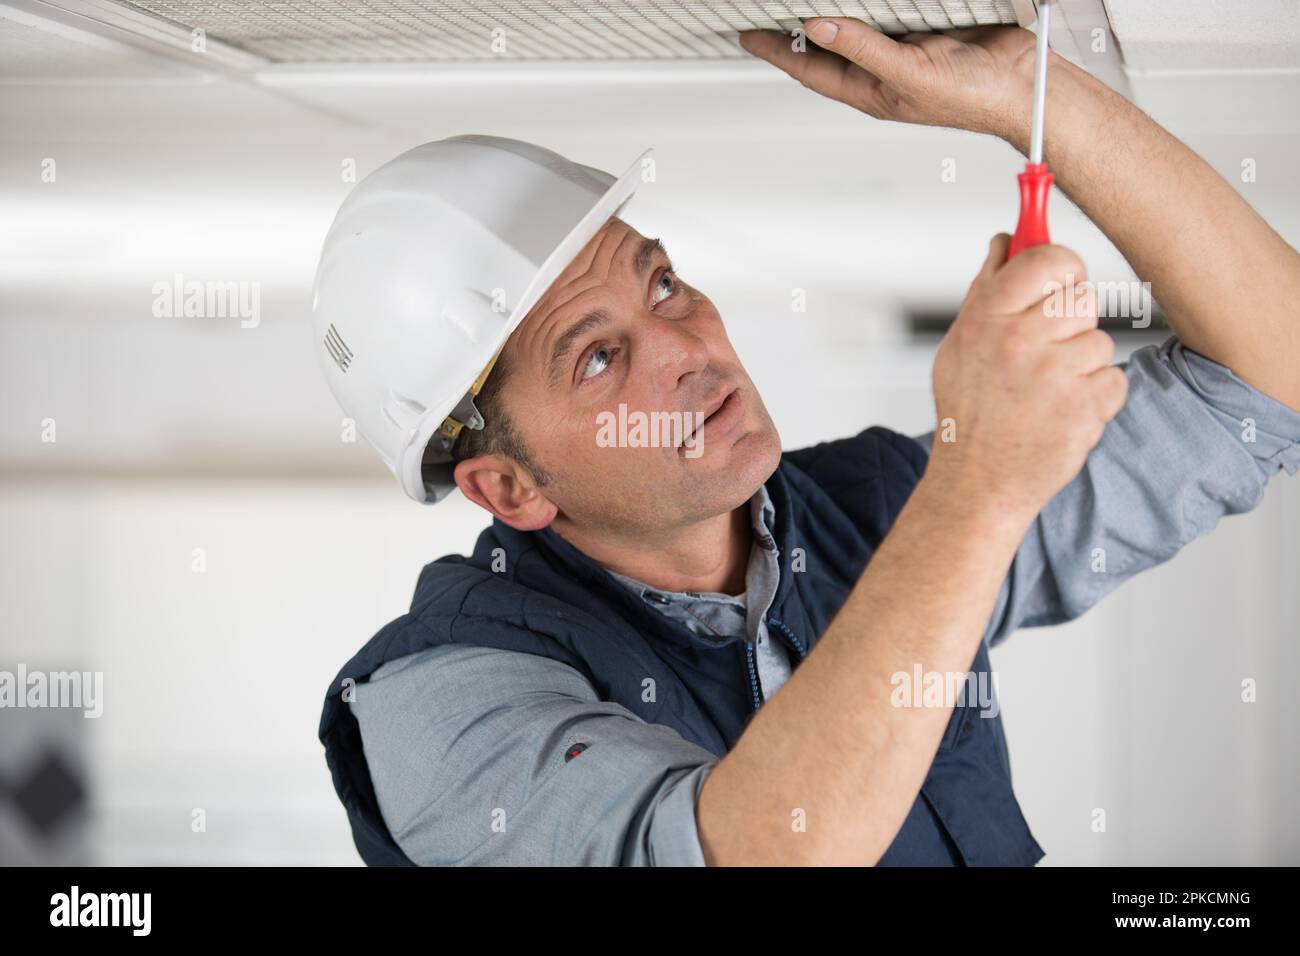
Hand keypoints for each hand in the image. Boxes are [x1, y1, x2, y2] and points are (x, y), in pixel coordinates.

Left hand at [738, 19, 1043, 143]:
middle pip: (827, 46)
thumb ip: (862, 50)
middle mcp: (881, 69)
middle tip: (767, 11)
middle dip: (796, 30)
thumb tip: (819, 28)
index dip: (777, 52)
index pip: (810, 69)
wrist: (1022, 83)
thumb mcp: (907, 75)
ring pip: (856, 25)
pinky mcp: (925, 26)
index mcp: (869, 89)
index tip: (749, 35)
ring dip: (832, 11)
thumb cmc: (972, 97)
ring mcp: (902, 47)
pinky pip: (889, 9)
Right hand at [925, 234, 1127, 519]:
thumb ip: (986, 289)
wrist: (977, 484)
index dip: (1062, 267)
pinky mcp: (1086, 406)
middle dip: (1070, 325)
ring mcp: (1055, 374)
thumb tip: (1005, 241)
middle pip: (1082, 299)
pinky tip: (1061, 413)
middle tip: (1042, 355)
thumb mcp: (959, 345)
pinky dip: (1096, 399)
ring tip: (1046, 393)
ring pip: (1100, 342)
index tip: (1059, 278)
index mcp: (987, 317)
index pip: (1048, 259)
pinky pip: (1114, 380)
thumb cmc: (969, 415)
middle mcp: (1019, 340)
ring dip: (1081, 367)